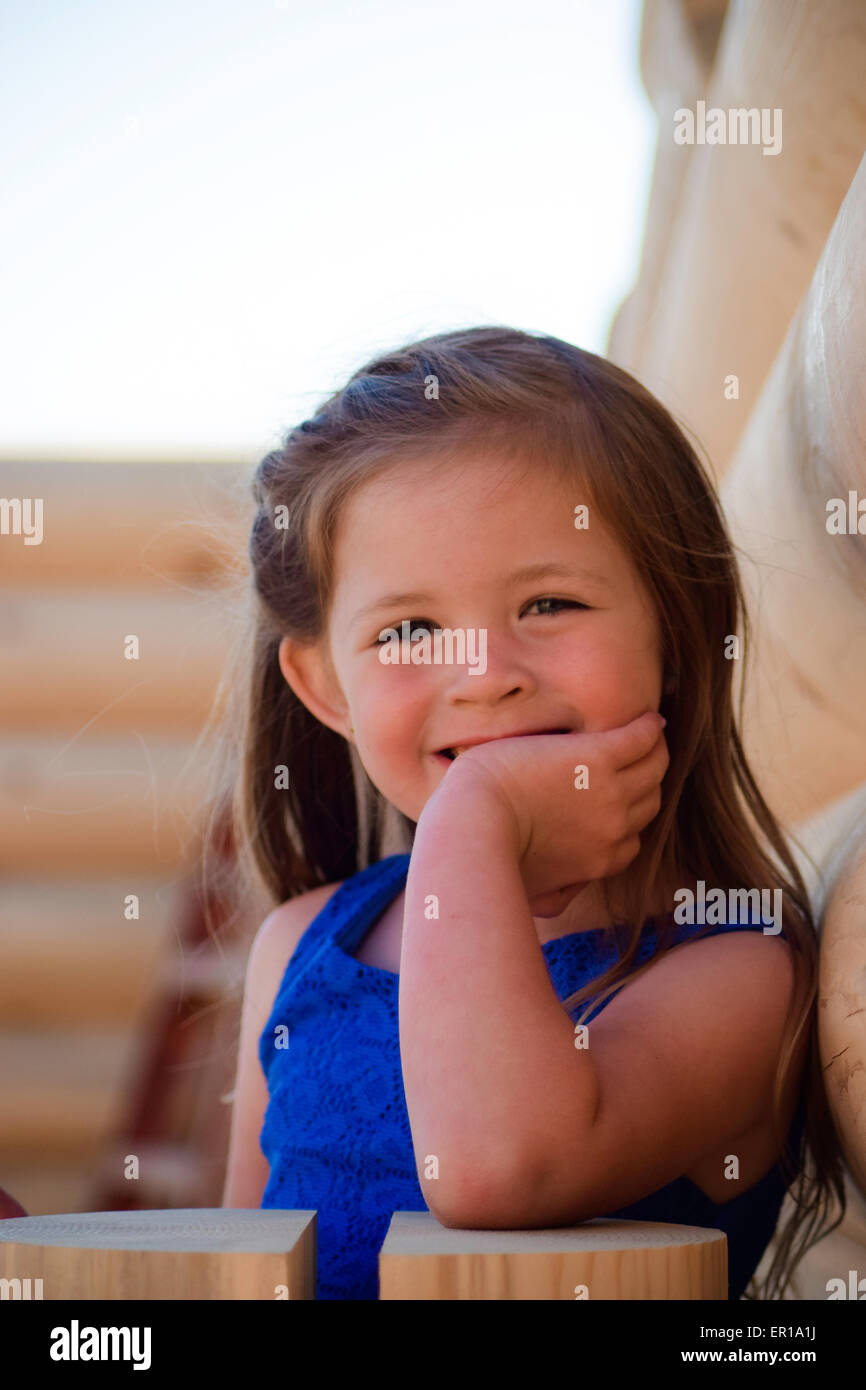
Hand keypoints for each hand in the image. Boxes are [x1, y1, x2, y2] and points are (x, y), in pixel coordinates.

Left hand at [433, 712, 668, 904]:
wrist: (472, 821)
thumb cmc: (487, 851)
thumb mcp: (528, 889)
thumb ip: (550, 897)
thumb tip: (555, 909)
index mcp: (601, 862)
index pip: (633, 837)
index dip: (629, 816)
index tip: (622, 796)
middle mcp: (614, 829)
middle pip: (649, 801)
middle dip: (646, 783)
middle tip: (641, 759)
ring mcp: (610, 793)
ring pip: (653, 767)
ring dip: (655, 750)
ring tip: (649, 734)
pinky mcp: (597, 758)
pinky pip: (641, 740)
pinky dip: (649, 728)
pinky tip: (649, 718)